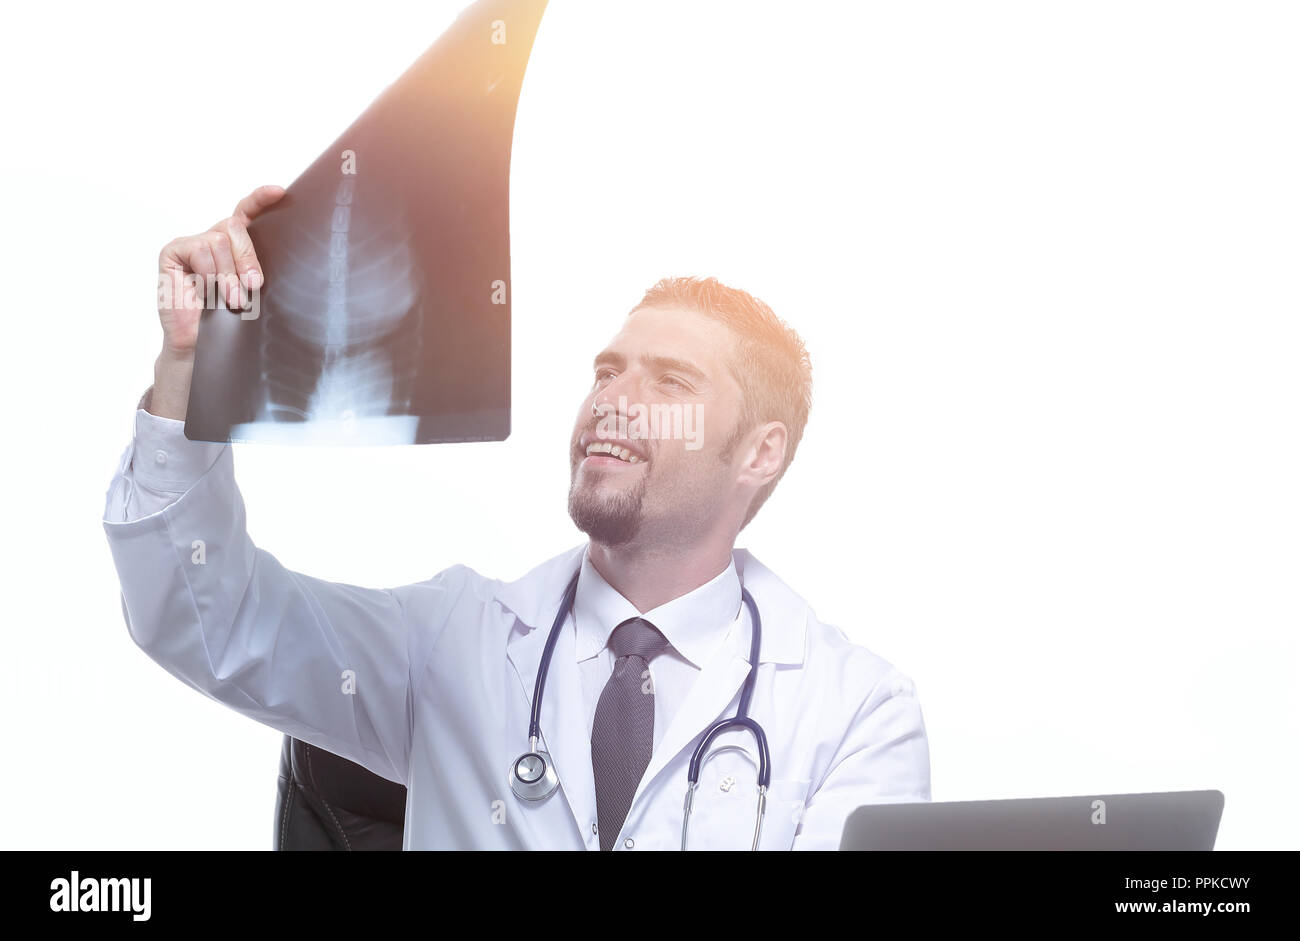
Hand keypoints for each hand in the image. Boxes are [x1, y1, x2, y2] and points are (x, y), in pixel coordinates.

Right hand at [148, 185, 284, 418]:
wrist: (201, 345)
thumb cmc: (229, 320)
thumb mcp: (250, 291)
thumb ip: (256, 270)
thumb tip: (272, 263)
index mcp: (236, 245)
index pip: (247, 212)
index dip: (261, 199)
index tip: (280, 192)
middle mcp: (213, 239)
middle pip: (235, 227)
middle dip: (247, 257)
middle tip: (254, 285)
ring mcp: (192, 244)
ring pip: (218, 242)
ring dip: (228, 275)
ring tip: (230, 300)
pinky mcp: (173, 252)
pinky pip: (199, 251)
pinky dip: (209, 274)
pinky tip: (209, 293)